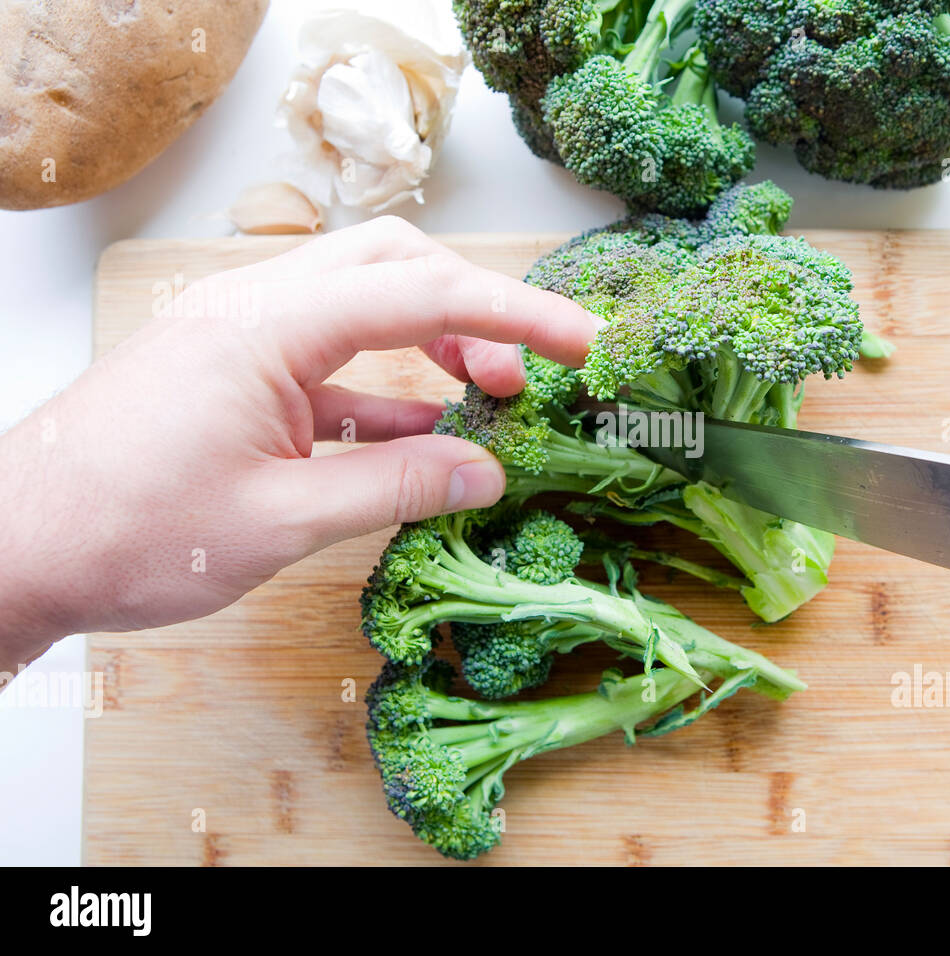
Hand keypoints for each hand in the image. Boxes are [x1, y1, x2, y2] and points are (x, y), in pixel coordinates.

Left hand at [0, 217, 600, 670]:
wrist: (16, 549)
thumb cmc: (126, 532)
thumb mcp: (279, 521)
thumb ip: (394, 487)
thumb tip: (488, 473)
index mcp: (268, 325)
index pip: (422, 292)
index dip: (516, 314)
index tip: (584, 341)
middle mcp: (255, 308)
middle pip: (393, 263)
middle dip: (477, 307)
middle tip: (532, 369)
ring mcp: (241, 337)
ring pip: (362, 302)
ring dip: (434, 340)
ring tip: (488, 398)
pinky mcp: (233, 374)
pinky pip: (329, 361)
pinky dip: (387, 389)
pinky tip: (424, 435)